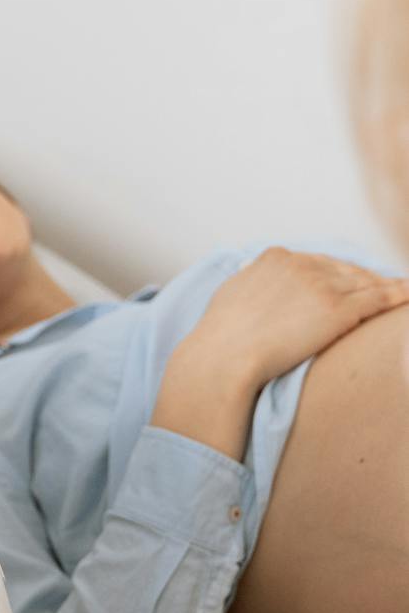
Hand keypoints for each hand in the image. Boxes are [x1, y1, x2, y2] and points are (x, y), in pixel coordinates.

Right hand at [183, 247, 408, 391]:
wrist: (225, 355)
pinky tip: (408, 296)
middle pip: (345, 269)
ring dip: (387, 287)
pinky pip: (378, 298)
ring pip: (365, 282)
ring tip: (403, 290)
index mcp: (277, 257)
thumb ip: (252, 280)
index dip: (339, 273)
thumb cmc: (222, 334)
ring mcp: (322, 285)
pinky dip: (398, 296)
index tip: (350, 282)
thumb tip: (252, 278)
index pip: (319, 261)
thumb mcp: (234, 291)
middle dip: (366, 279)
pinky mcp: (339, 309)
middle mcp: (303, 264)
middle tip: (384, 287)